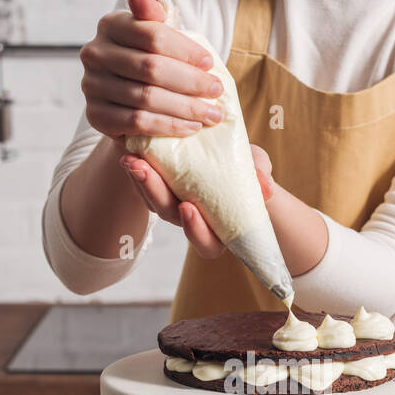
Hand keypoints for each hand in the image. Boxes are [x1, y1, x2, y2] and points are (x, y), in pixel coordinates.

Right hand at [79, 0, 224, 138]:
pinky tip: (191, 127)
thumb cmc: (146, 63)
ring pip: (147, 97)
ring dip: (185, 108)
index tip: (210, 63)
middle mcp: (95, 53)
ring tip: (211, 114)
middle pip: (151, 68)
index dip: (185, 50)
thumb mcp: (154, 36)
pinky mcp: (96, 116)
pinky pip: (138, 122)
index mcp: (110, 25)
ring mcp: (92, 86)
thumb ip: (155, 17)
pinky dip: (169, 126)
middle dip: (191, 81)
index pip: (153, 35)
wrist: (124, 104)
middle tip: (217, 91)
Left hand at [120, 145, 275, 258]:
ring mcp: (174, 203)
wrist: (239, 158)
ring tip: (132, 159)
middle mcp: (191, 220)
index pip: (207, 244)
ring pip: (152, 200)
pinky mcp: (162, 183)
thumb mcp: (260, 170)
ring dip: (141, 181)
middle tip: (146, 173)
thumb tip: (263, 185)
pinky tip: (130, 150)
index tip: (189, 208)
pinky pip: (145, 182)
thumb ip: (261, 178)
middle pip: (170, 216)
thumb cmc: (253, 172)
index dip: (196, 231)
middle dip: (156, 195)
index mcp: (219, 229)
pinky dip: (138, 168)